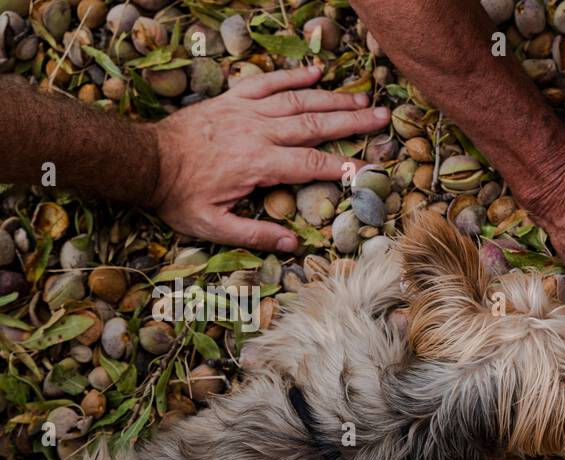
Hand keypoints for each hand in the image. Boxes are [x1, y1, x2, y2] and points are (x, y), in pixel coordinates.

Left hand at [150, 65, 389, 251]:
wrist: (144, 161)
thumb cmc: (178, 197)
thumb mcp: (213, 226)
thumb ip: (255, 234)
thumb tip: (292, 244)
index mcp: (257, 164)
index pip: (311, 163)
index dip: (343, 167)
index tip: (369, 169)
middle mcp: (257, 132)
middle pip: (314, 124)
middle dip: (351, 122)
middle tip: (381, 116)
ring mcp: (245, 112)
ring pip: (297, 100)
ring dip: (332, 98)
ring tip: (361, 99)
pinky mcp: (232, 100)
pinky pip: (267, 82)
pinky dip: (292, 75)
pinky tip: (315, 71)